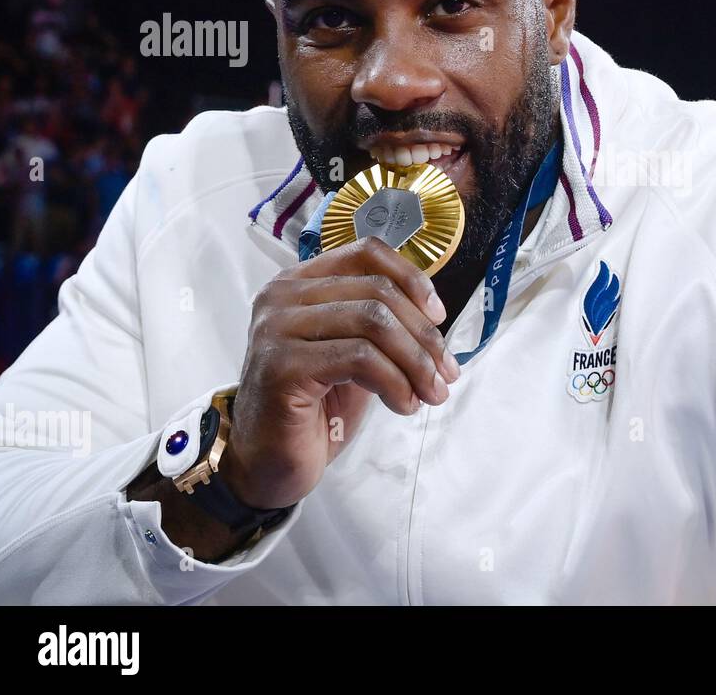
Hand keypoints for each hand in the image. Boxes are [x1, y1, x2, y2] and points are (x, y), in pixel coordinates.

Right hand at [223, 236, 459, 508]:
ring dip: (416, 362)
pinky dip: (395, 382)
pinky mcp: (282, 365)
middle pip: (377, 292)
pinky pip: (359, 359)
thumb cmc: (316, 408)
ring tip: (431, 393)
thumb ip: (381, 324)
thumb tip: (434, 315)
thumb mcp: (355, 353)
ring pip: (373, 322)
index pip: (366, 253)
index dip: (411, 279)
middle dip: (424, 335)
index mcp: (300, 283)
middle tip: (446, 374)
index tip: (438, 317)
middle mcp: (282, 297)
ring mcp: (277, 329)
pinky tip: (403, 405)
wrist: (268, 463)